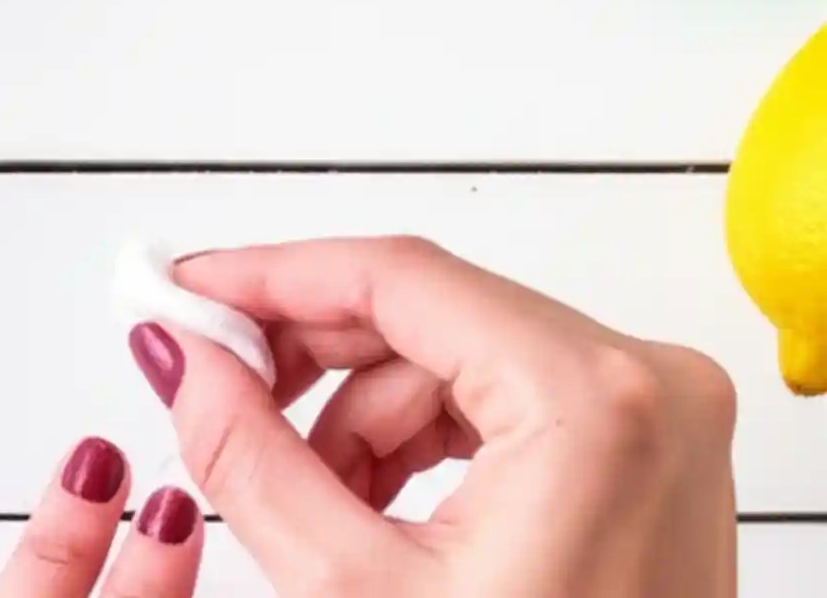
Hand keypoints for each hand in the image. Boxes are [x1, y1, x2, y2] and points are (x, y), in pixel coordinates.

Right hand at [130, 236, 736, 596]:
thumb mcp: (357, 593)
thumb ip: (251, 459)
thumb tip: (187, 362)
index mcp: (590, 403)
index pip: (398, 278)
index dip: (272, 275)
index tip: (194, 286)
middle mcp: (645, 386)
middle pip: (427, 312)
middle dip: (309, 356)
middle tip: (214, 381)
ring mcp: (653, 416)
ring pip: (453, 359)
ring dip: (358, 418)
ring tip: (309, 501)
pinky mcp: (640, 449)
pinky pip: (496, 401)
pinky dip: (417, 442)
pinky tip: (370, 506)